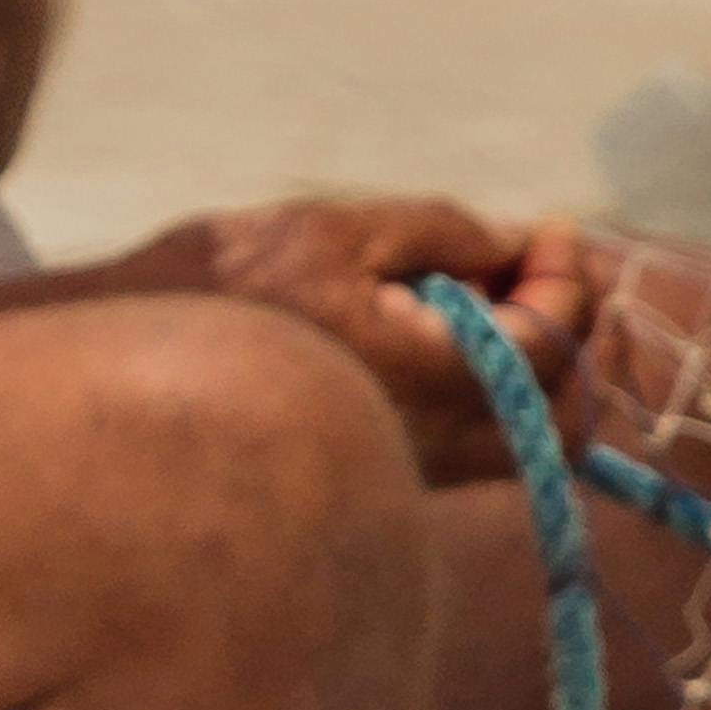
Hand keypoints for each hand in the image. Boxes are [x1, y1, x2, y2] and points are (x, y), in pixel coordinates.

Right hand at [112, 202, 596, 486]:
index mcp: (421, 378)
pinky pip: (485, 453)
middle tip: (545, 269)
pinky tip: (457, 325)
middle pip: (563, 426)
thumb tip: (523, 244)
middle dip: (575, 340)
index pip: (547, 348)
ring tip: (499, 291)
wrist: (136, 387)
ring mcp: (413, 477)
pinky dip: (500, 390)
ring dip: (540, 367)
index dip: (568, 282)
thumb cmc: (225, 292)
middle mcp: (430, 447)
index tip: (549, 227)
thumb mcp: (335, 230)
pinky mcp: (391, 482)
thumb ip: (444, 233)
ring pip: (531, 451)